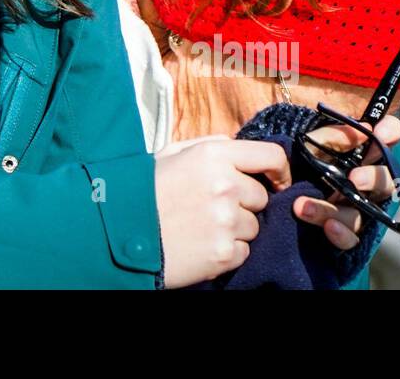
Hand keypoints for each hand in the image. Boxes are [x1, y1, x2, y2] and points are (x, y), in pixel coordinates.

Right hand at [153, 135, 292, 286]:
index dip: (279, 170)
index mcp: (214, 156)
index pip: (270, 156)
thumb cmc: (144, 189)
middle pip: (261, 196)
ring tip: (201, 226)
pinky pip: (243, 251)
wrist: (119, 231)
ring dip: (234, 228)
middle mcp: (225, 186)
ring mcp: (226, 222)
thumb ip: (209, 145)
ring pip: (254, 226)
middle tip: (212, 207)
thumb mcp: (172, 154)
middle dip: (243, 202)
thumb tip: (237, 146)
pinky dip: (227, 251)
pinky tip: (201, 244)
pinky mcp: (224, 253)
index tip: (277, 181)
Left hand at [291, 113, 399, 249]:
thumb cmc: (291, 163)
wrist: (263, 194)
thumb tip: (362, 130)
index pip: (386, 138)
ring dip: (335, 209)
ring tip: (303, 206)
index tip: (381, 134)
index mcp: (357, 153)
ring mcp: (354, 207)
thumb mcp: (305, 145)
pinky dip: (342, 234)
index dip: (391, 132)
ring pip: (362, 212)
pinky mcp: (343, 231)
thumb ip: (330, 136)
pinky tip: (328, 227)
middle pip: (386, 181)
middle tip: (355, 179)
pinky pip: (352, 238)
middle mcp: (362, 180)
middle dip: (374, 179)